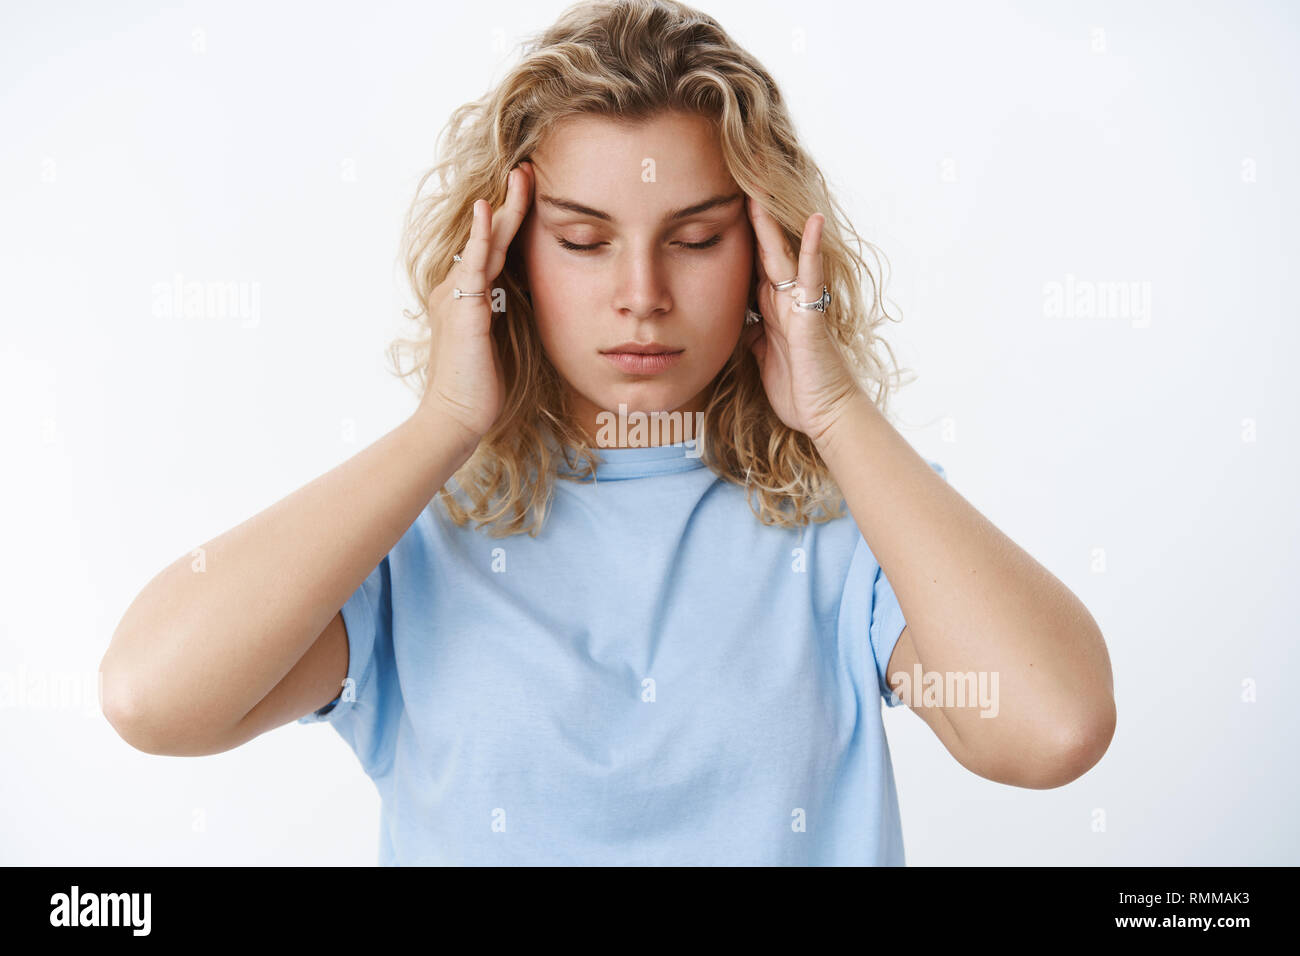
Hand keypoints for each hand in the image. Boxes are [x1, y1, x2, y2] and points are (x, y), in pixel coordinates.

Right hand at [413, 161, 534, 449]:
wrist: (456, 416)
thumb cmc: (481, 389)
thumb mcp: (501, 345)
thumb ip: (509, 318)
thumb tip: (528, 303)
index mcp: (467, 297)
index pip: (494, 249)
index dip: (511, 220)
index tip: (530, 192)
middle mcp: (457, 289)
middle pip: (489, 236)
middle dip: (510, 202)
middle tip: (528, 168)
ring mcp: (456, 295)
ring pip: (485, 242)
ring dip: (504, 207)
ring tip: (521, 176)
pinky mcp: (461, 307)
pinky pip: (474, 264)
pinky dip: (482, 235)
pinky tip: (489, 210)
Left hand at [742, 195, 861, 443]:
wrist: (823, 413)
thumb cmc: (797, 387)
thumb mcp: (759, 356)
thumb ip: (749, 333)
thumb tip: (734, 322)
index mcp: (770, 307)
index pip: (750, 263)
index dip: (737, 236)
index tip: (717, 206)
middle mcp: (785, 298)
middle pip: (764, 249)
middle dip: (750, 218)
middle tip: (736, 180)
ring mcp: (800, 303)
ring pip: (783, 254)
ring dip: (772, 222)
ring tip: (759, 187)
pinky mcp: (811, 314)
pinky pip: (812, 277)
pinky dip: (811, 249)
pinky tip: (814, 221)